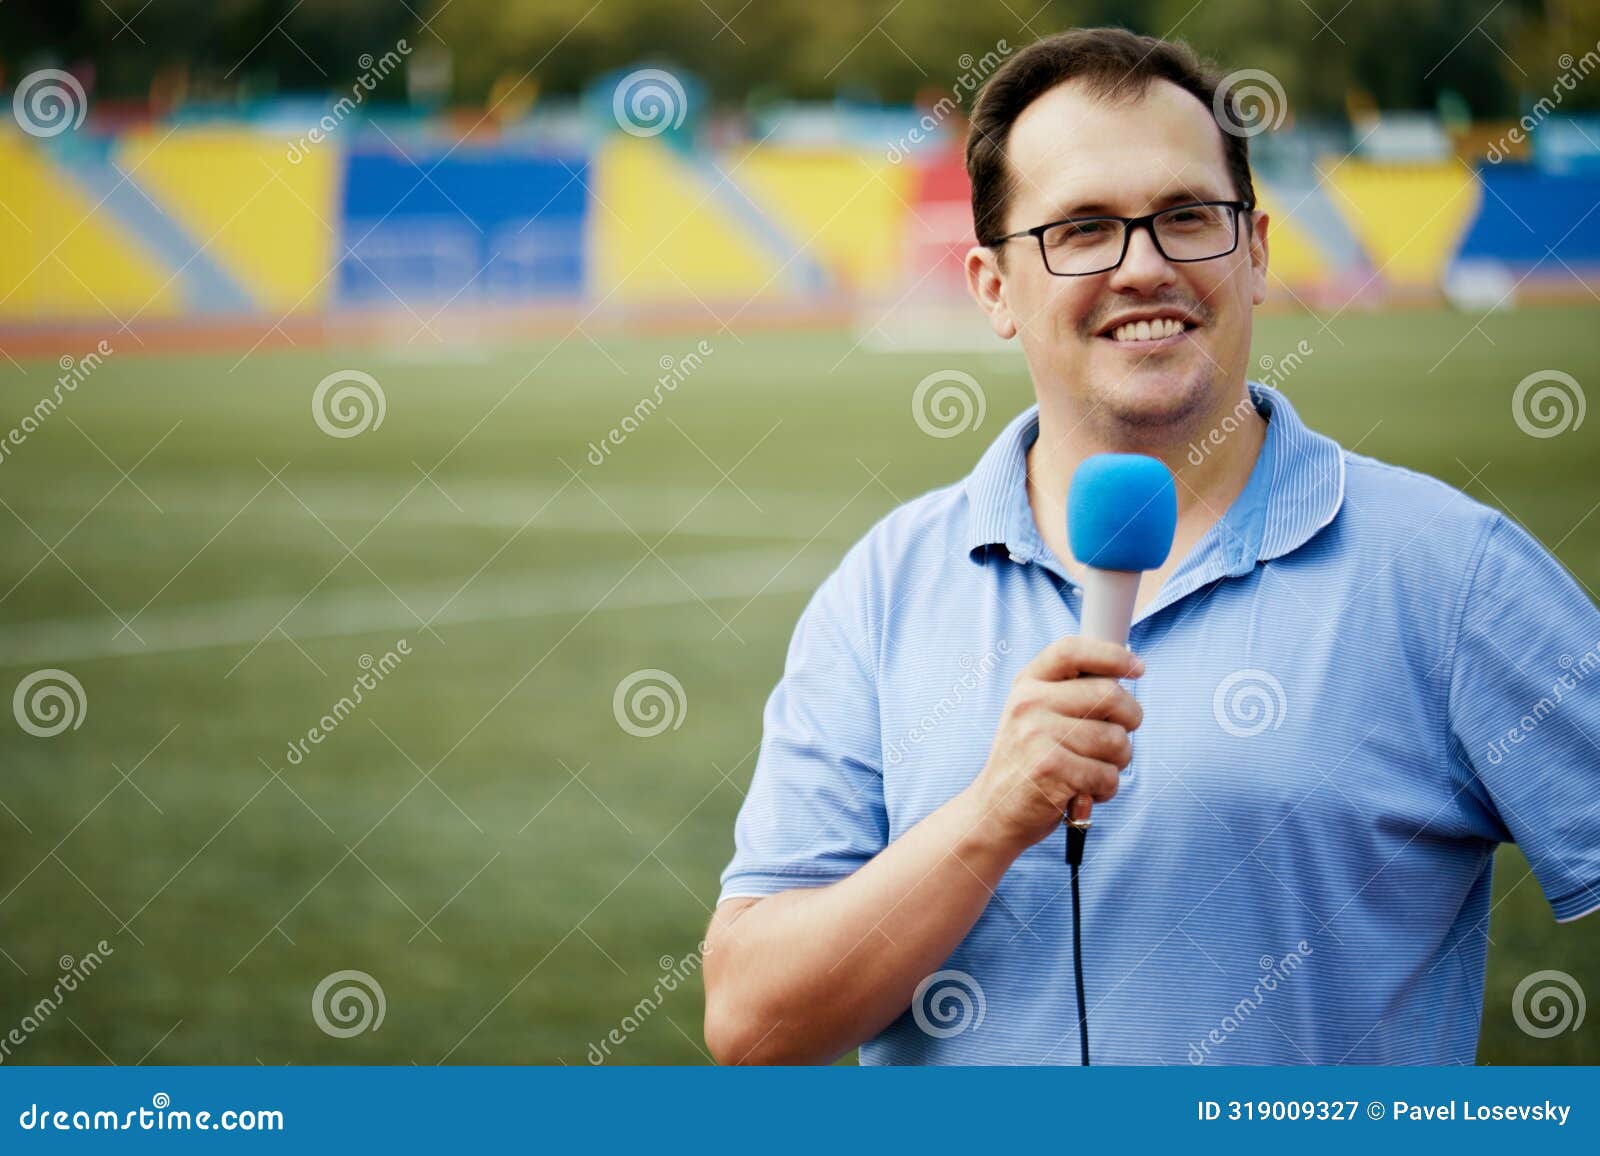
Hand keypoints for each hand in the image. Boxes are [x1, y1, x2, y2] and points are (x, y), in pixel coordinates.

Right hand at [963, 637, 1143, 854]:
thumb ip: (1070, 693)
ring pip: (1116, 739)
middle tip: (1118, 740)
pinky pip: (1108, 774)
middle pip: (1110, 695)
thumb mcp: (1035, 715)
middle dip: (1130, 721)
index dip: (1112, 655)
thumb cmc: (1029, 762)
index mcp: (1027, 683)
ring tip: (1095, 770)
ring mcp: (1036, 734)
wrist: (993, 812)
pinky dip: (1106, 789)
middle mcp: (1028, 703)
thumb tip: (1126, 673)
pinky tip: (1086, 792)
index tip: (1138, 669)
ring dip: (1118, 762)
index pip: (1072, 650)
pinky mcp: (1049, 769)